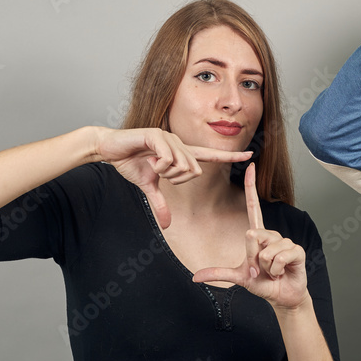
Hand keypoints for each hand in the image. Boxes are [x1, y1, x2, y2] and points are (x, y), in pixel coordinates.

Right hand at [95, 127, 251, 228]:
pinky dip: (158, 164)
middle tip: (159, 173)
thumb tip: (167, 225)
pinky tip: (148, 159)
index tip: (250, 154)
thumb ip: (160, 203)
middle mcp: (179, 143)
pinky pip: (169, 157)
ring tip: (151, 164)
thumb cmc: (131, 163)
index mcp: (181, 153)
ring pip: (183, 165)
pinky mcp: (157, 135)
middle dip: (176, 179)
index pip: (211, 155)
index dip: (230, 157)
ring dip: (166, 172)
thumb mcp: (149, 187)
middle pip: (194, 170)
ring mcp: (169, 137)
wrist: (110, 148)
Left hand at [192, 163, 308, 310]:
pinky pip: (280, 257)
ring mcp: (286, 241)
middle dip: (253, 258)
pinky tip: (282, 272)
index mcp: (259, 235)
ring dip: (266, 267)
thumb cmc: (263, 283)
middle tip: (262, 269)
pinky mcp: (297, 250)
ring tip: (273, 272)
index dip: (251, 186)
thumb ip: (219, 274)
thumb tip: (195, 277)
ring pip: (266, 251)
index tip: (251, 165)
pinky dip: (277, 270)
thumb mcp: (239, 277)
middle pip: (254, 235)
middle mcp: (272, 235)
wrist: (282, 296)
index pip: (254, 206)